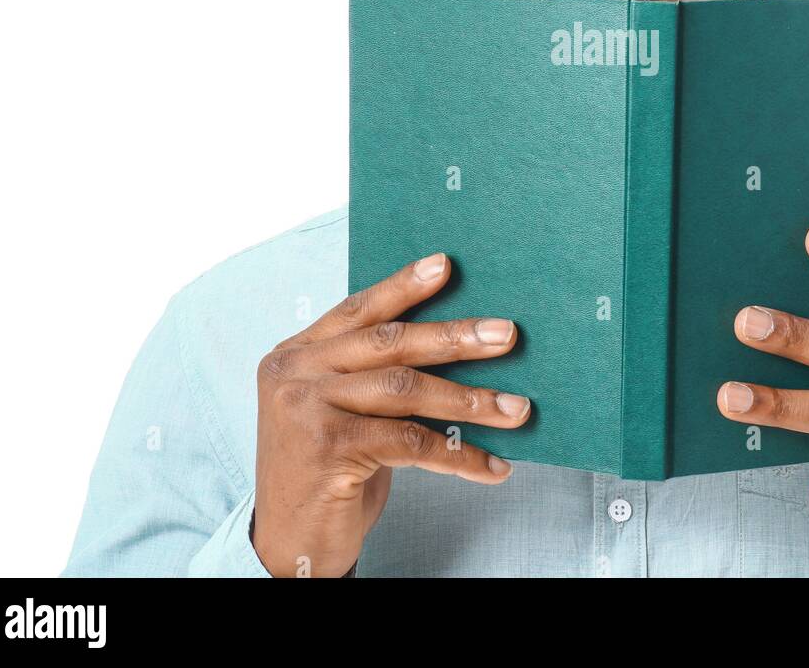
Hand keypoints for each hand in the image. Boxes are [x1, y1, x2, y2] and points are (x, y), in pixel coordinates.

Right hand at [252, 253, 529, 576]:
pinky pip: (411, 442)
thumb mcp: (339, 409)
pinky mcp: (328, 450)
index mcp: (295, 353)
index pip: (358, 310)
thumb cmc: (327, 470)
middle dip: (455, 337)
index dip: (403, 287)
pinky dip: (458, 454)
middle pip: (390, 344)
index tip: (446, 266)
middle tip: (506, 335)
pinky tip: (491, 465)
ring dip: (470, 401)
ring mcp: (307, 410)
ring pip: (406, 390)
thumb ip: (370, 372)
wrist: (292, 543)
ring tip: (516, 408)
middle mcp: (293, 373)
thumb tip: (452, 338)